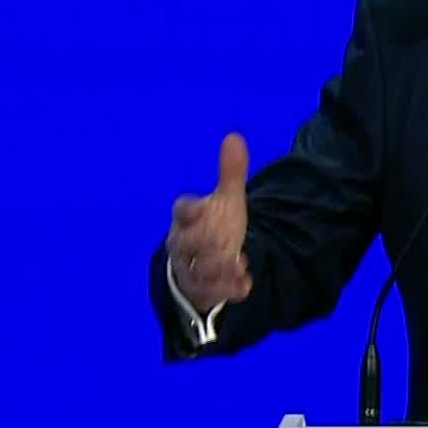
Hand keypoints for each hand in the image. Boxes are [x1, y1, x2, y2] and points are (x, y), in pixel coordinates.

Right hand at [166, 133, 253, 310]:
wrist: (200, 264)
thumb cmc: (210, 226)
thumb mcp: (225, 200)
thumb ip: (230, 173)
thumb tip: (234, 136)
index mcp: (185, 218)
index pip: (182, 209)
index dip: (192, 209)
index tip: (207, 207)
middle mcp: (181, 243)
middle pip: (187, 243)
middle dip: (208, 242)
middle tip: (229, 241)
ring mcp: (188, 268)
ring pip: (196, 270)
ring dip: (219, 267)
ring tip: (239, 261)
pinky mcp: (200, 289)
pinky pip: (210, 292)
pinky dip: (228, 288)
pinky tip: (246, 282)